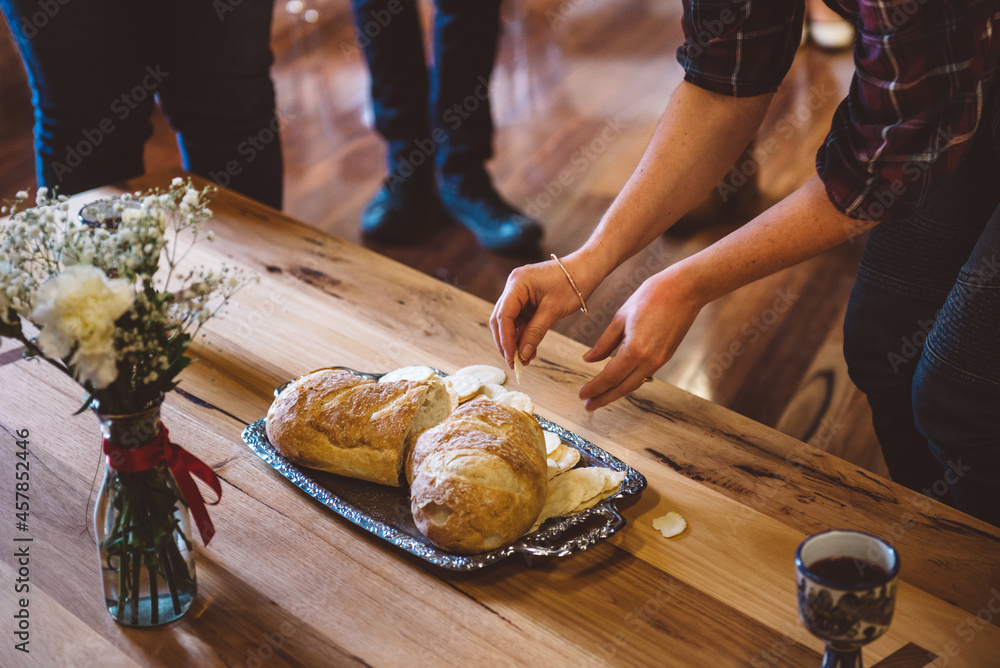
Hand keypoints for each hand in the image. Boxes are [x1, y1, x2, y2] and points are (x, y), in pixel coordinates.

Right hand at [490, 256, 592, 368]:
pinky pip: (520, 319)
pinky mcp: (526, 298)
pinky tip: (529, 349)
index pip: (503, 316)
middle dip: (506, 342)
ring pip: (509, 321)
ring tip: (524, 359)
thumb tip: (522, 354)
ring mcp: (519, 292)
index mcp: (517, 284)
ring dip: (515, 340)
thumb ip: (535, 332)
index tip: (511, 358)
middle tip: (514, 363)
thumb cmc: (572, 284)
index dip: (505, 340)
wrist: (586, 269)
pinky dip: (523, 334)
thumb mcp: (553, 311)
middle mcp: (513, 286)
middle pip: (501, 319)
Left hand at [579, 270, 702, 410]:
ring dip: (616, 391)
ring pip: (634, 383)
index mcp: (635, 349)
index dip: (594, 388)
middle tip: (588, 406)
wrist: (685, 289)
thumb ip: (604, 342)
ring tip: (600, 396)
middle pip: (623, 387)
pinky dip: (629, 380)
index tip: (582, 396)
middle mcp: (650, 360)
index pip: (609, 376)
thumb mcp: (621, 317)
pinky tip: (618, 380)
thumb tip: (588, 359)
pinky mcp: (666, 356)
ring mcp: (660, 359)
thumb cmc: (652, 296)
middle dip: (604, 398)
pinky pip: (644, 374)